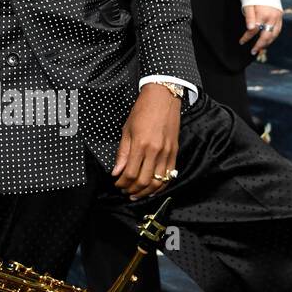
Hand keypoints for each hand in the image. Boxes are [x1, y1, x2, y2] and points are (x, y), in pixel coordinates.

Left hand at [111, 85, 180, 199]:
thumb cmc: (143, 110)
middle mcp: (155, 151)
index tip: (117, 184)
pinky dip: (161, 186)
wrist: (163, 97)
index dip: (122, 183)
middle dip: (132, 190)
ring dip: (146, 191)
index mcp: (141, 144)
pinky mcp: (175, 152)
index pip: (130, 173)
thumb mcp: (127, 130)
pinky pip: (169, 175)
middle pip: (143, 181)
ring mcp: (167, 153)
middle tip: (125, 191)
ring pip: (157, 182)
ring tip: (137, 194)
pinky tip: (152, 189)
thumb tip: (116, 171)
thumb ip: (122, 153)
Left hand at [239, 4, 282, 56]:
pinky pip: (278, 30)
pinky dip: (273, 37)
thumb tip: (250, 29)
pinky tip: (268, 41)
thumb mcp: (248, 5)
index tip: (241, 42)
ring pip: (274, 34)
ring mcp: (277, 18)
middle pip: (266, 36)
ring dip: (267, 43)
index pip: (254, 30)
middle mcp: (272, 18)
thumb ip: (249, 17)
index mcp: (263, 15)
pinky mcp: (280, 17)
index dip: (247, 37)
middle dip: (259, 45)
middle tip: (253, 51)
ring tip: (260, 49)